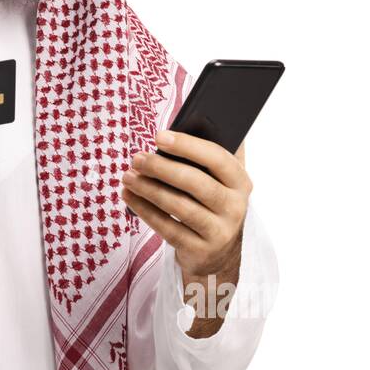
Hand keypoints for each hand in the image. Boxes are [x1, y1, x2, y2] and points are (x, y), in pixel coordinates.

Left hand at [120, 131, 250, 277]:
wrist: (221, 251)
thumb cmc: (213, 202)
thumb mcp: (222, 179)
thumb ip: (214, 152)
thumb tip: (201, 118)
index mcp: (241, 181)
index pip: (217, 158)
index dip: (187, 145)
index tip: (158, 136)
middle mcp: (235, 207)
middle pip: (196, 183)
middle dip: (162, 168)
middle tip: (137, 158)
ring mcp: (219, 231)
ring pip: (179, 206)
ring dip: (149, 189)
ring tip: (128, 177)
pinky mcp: (200, 250)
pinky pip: (168, 228)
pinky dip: (145, 211)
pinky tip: (130, 198)